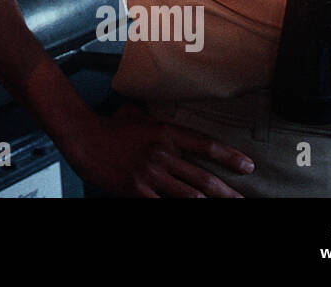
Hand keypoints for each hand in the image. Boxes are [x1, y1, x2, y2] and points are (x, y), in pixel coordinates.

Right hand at [73, 104, 254, 197]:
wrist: (82, 136)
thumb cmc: (109, 127)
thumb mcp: (138, 117)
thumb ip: (158, 124)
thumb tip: (170, 129)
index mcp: (165, 132)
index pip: (204, 145)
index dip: (229, 157)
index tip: (248, 166)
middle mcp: (162, 153)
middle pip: (202, 178)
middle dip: (227, 193)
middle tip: (243, 200)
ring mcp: (150, 174)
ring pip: (188, 196)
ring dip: (208, 205)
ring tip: (223, 208)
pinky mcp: (137, 190)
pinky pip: (162, 205)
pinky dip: (175, 210)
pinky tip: (187, 212)